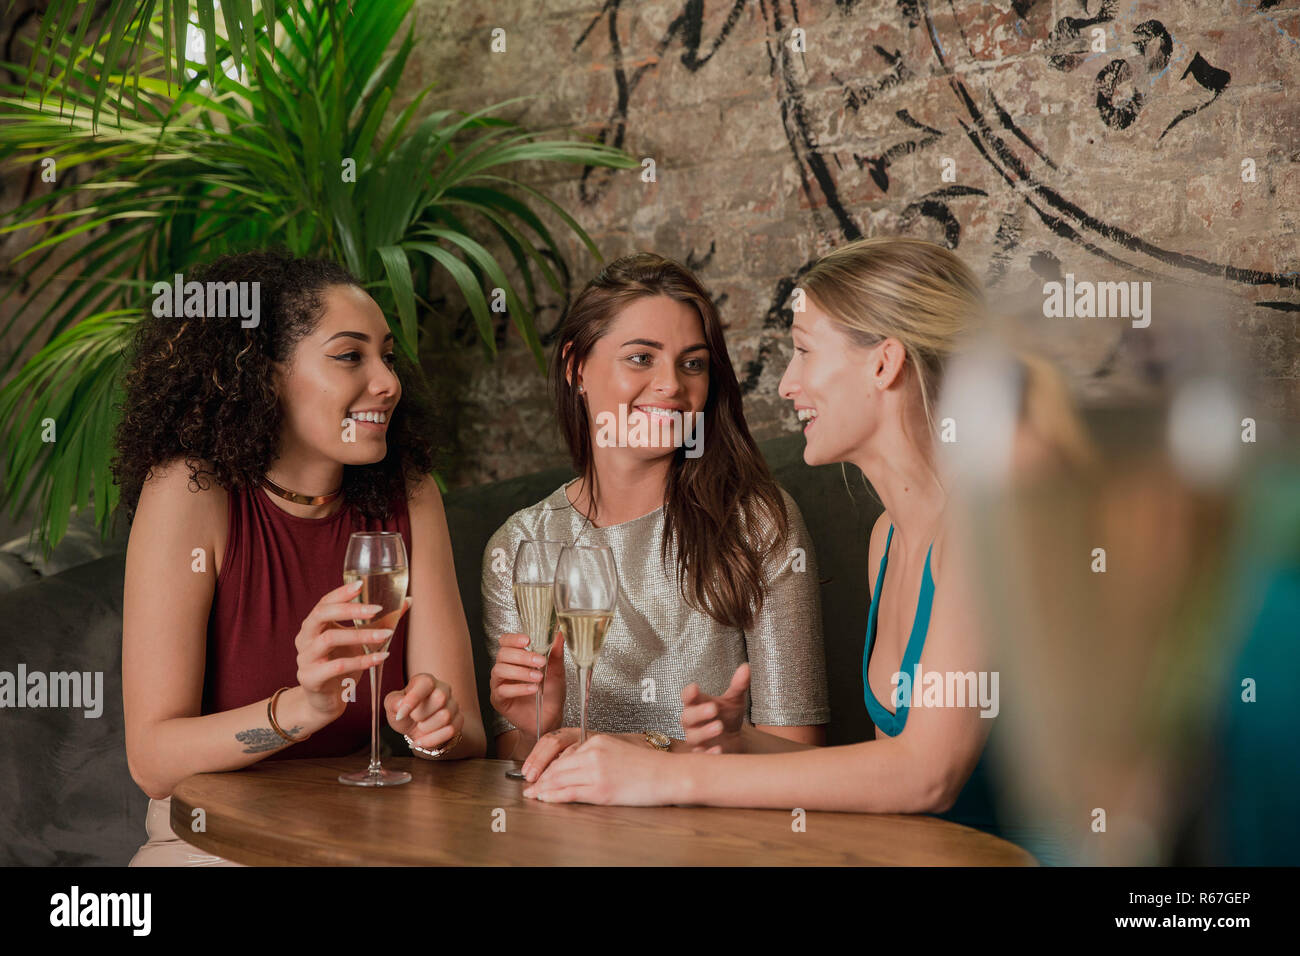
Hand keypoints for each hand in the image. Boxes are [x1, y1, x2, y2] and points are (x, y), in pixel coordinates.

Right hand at [295, 580, 401, 719]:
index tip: (361, 584)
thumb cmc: (342, 666)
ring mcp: (305, 658)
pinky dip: (361, 661)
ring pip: (330, 639)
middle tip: (377, 609)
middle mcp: (305, 638)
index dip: (341, 593)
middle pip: (321, 615)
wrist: (326, 702)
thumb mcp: (360, 642)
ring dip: (360, 635)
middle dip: (350, 610)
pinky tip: (380, 657)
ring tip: (386, 635)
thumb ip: (380, 622)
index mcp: (314, 625)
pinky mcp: (310, 678)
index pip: (324, 602)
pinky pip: (337, 666)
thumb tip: (407, 601)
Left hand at [385, 673, 463, 751]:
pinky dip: (432, 739)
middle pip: (440, 698)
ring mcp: (453, 704)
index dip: (413, 699)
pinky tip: (422, 739)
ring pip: (446, 716)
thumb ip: (393, 702)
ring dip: (426, 728)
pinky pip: (450, 731)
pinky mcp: (459, 720)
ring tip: (420, 727)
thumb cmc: (404, 713)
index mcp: (426, 681)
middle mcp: (443, 689)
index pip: (427, 683)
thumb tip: (400, 704)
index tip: (400, 715)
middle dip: (421, 714)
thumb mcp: (392, 706)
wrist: (415, 729)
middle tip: (414, 718)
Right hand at [488, 632, 565, 735]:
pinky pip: (502, 690)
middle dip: (522, 656)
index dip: (513, 639)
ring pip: (500, 670)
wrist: (550, 718)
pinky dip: (518, 688)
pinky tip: (532, 689)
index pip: (506, 642)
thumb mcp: (557, 671)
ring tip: (538, 678)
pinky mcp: (499, 700)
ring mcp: (499, 684)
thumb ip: (555, 653)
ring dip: (520, 672)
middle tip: (540, 662)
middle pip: (503, 654)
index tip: (527, 641)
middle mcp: (504, 668)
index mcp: (516, 658)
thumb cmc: (551, 693)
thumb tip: (559, 634)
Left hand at [522, 734, 677, 805]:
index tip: (541, 772)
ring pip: (559, 778)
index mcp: (598, 740)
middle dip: (541, 777)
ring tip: (533, 794)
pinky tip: (544, 798)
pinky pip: (569, 792)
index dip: (549, 765)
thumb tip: (576, 766)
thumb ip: (596, 755)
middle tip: (529, 786)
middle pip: (558, 765)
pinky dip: (553, 796)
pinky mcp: (600, 789)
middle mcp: (593, 752)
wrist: (668, 774)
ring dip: (543, 787)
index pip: (565, 753)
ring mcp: (595, 771)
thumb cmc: (649, 766)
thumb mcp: (618, 751)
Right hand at [681, 662, 748, 753]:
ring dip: (704, 732)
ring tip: (719, 727)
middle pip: (687, 717)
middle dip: (699, 713)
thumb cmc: (728, 716)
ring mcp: (696, 738)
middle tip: (713, 709)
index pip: (687, 697)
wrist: (733, 739)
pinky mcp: (703, 753)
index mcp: (697, 704)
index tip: (695, 688)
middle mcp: (692, 722)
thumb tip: (746, 667)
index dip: (689, 693)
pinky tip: (719, 749)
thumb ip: (738, 685)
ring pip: (693, 736)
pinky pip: (700, 755)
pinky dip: (708, 753)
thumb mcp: (734, 700)